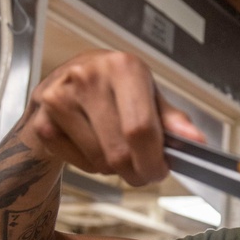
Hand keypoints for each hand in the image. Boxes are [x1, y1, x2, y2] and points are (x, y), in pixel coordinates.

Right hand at [21, 50, 205, 185]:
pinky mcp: (43, 121)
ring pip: (101, 161)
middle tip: (142, 171)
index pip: (141, 129)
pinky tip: (91, 144)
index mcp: (123, 67)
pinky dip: (92, 166)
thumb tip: (196, 142)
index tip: (160, 171)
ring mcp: (60, 98)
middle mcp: (89, 77)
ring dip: (114, 168)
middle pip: (120, 151)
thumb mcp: (148, 95)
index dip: (153, 160)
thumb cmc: (112, 89)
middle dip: (137, 171)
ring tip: (114, 148)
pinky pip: (80, 163)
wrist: (61, 84)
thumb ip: (173, 120)